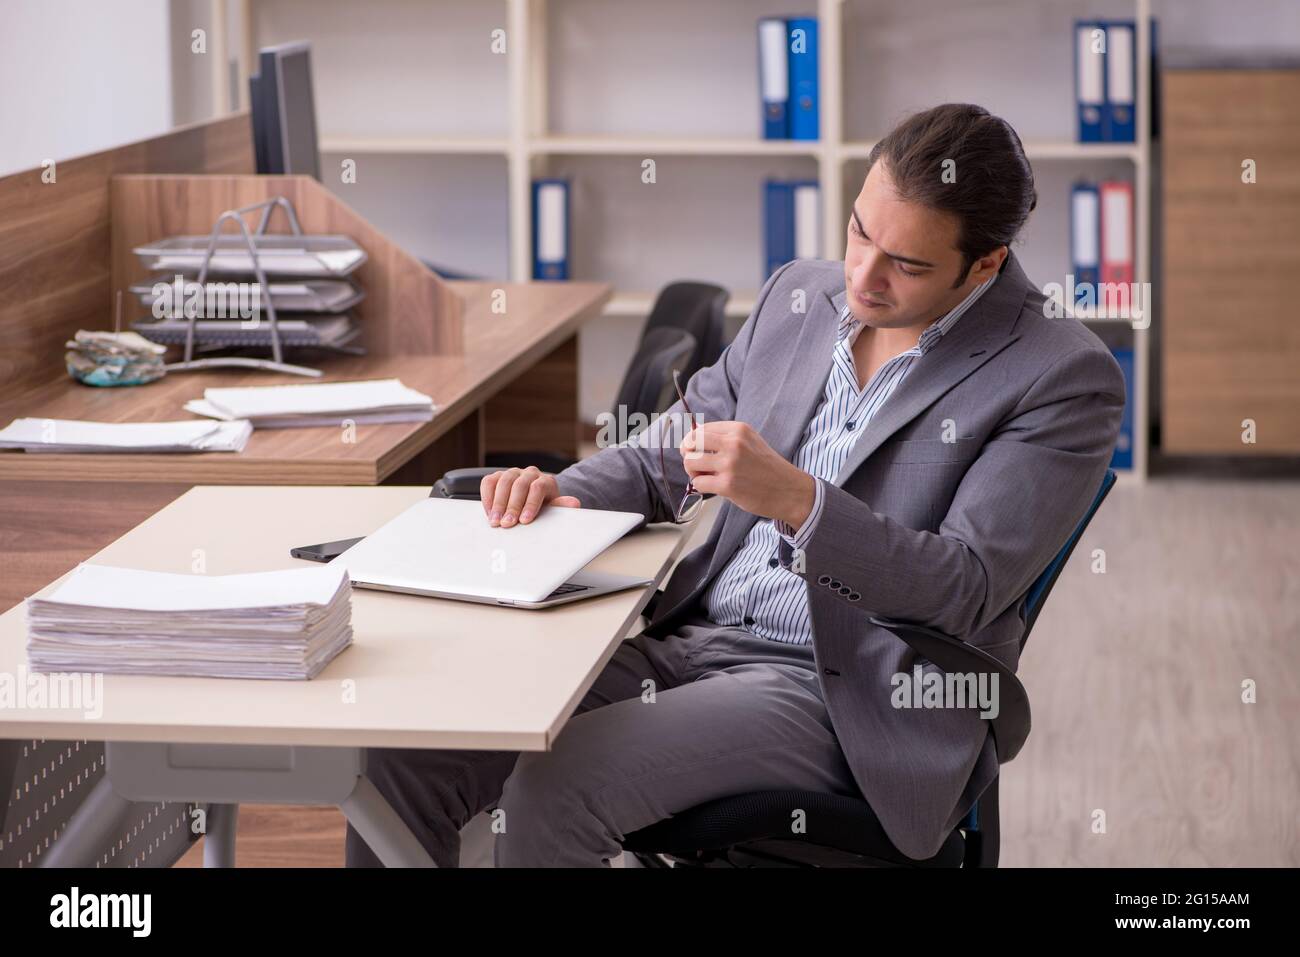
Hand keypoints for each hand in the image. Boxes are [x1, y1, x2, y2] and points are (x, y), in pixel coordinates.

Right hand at [481, 466, 580, 526]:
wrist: (533, 502)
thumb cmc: (543, 508)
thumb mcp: (553, 510)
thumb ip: (562, 507)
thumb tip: (574, 503)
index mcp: (546, 480)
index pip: (538, 487)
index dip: (531, 504)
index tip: (524, 521)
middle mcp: (529, 474)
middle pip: (519, 485)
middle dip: (512, 507)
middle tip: (507, 524)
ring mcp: (512, 473)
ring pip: (503, 482)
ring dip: (498, 503)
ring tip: (495, 521)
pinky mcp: (497, 476)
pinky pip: (489, 482)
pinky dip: (487, 497)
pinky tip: (488, 512)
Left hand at [680, 421, 814, 528]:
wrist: (789, 490)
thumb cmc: (767, 468)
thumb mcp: (749, 442)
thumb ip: (724, 438)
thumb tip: (691, 439)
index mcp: (738, 430)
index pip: (700, 430)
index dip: (691, 442)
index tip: (692, 451)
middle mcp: (733, 443)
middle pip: (691, 443)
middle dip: (688, 455)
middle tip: (696, 466)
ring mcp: (730, 464)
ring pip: (690, 462)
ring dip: (693, 472)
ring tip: (705, 477)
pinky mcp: (728, 485)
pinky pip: (698, 483)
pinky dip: (701, 487)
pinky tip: (714, 487)